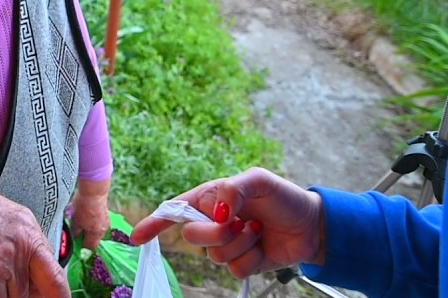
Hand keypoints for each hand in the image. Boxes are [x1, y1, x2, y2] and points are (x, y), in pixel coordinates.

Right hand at [0, 166, 68, 297]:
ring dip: (10, 296)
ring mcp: (10, 261)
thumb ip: (26, 244)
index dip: (56, 292)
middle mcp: (26, 246)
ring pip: (20, 297)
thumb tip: (34, 270)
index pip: (57, 272)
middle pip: (48, 288)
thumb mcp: (11, 219)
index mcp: (32, 233)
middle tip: (32, 297)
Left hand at [69, 178, 110, 249]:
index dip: (82, 245)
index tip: (76, 240)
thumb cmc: (83, 206)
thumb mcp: (75, 221)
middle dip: (86, 236)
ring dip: (90, 228)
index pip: (90, 247)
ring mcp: (106, 221)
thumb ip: (75, 232)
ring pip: (97, 230)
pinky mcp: (106, 213)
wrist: (94, 191)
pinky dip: (93, 221)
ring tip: (82, 219)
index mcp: (96, 234)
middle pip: (94, 239)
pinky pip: (99, 222)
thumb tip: (75, 237)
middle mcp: (103, 230)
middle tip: (78, 229)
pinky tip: (87, 213)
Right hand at [129, 167, 323, 279]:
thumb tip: (217, 213)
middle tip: (239, 222)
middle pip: (191, 236)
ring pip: (213, 254)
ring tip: (257, 229)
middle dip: (214, 232)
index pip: (174, 210)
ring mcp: (226, 244)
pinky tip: (262, 245)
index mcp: (210, 199)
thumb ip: (234, 189)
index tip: (136, 237)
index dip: (153, 223)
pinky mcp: (241, 263)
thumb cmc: (283, 197)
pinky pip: (232, 269)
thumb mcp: (258, 179)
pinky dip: (250, 258)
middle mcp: (213, 222)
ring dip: (239, 243)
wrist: (311, 226)